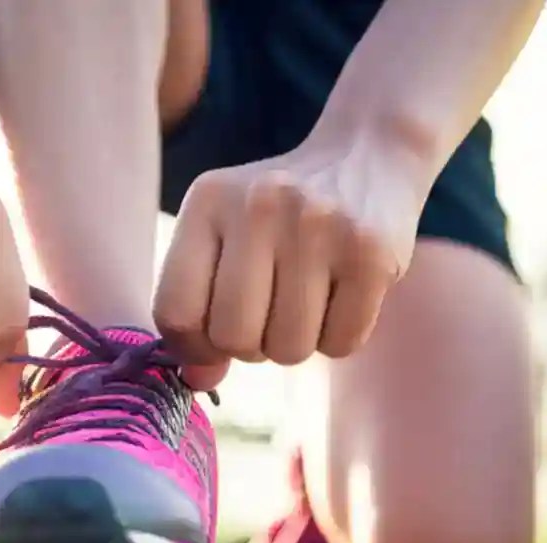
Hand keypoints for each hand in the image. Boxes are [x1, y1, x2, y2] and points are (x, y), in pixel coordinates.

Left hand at [153, 146, 423, 389]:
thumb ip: (198, 306)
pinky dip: (339, 336)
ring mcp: (319, 226)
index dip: (191, 347)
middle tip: (269, 311)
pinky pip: (340, 344)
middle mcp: (260, 206)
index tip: (212, 341)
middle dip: (250, 345)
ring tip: (306, 299)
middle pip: (233, 337)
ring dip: (295, 342)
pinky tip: (342, 296)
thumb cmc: (280, 215)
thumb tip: (197, 381)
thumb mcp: (225, 237)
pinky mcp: (371, 253)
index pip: (175, 311)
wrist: (369, 155)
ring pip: (288, 349)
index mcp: (209, 201)